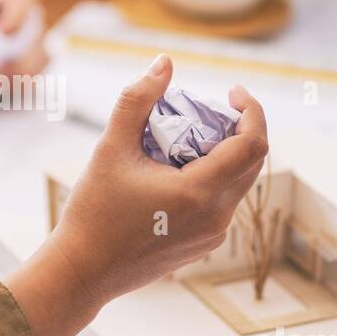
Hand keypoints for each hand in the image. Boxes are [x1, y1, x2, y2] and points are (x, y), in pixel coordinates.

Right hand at [4, 56, 267, 335]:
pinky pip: (223, 203)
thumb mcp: (110, 148)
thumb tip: (164, 63)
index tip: (231, 92)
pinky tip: (177, 170)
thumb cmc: (93, 211)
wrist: (82, 272)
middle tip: (210, 109)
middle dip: (239, 128)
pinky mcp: (203, 246)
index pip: (253, 144)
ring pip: (239, 184)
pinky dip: (213, 177)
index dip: (252, 110)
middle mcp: (216, 217)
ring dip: (226, 154)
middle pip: (253, 162)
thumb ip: (137, 100)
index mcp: (200, 192)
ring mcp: (212, 236)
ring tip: (188, 138)